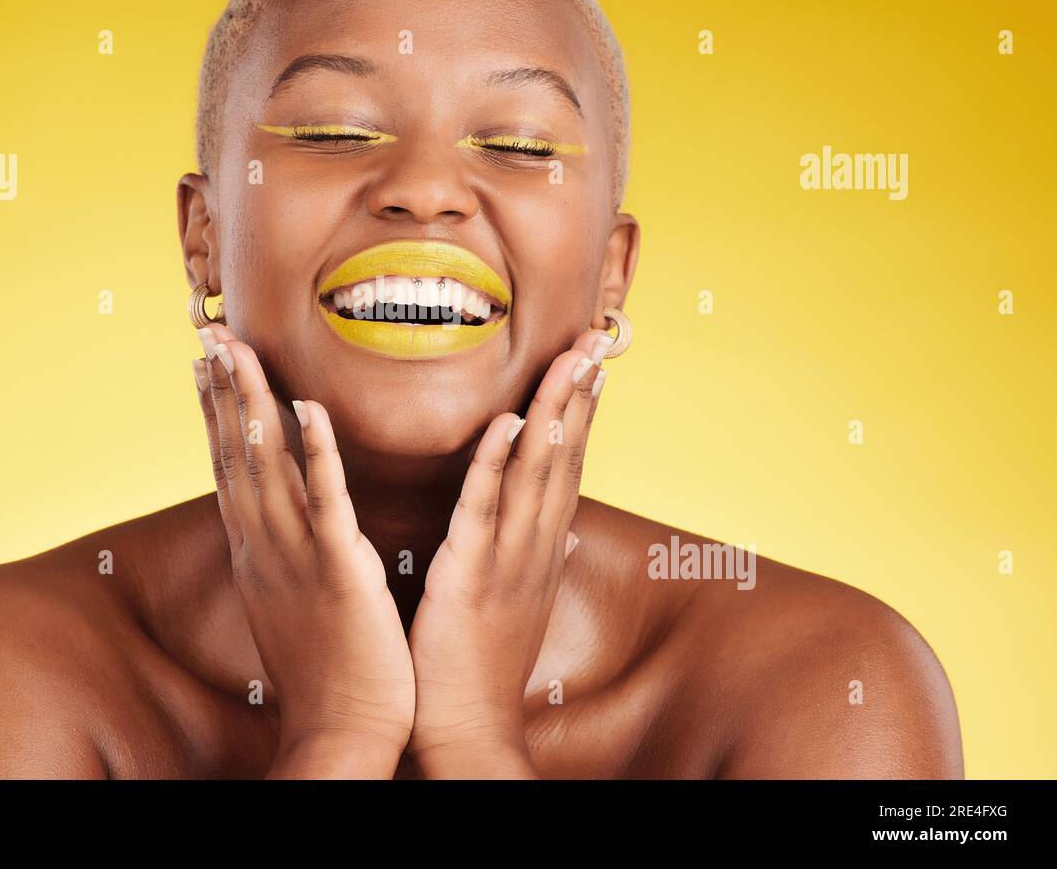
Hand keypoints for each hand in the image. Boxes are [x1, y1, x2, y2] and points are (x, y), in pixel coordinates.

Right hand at [193, 323, 414, 777]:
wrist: (340, 731)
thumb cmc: (325, 669)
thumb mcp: (289, 602)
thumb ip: (281, 554)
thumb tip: (275, 523)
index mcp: (255, 553)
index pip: (228, 468)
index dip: (214, 413)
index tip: (204, 364)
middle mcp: (263, 546)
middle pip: (234, 455)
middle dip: (219, 391)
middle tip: (208, 334)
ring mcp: (296, 555)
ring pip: (267, 465)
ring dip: (249, 403)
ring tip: (236, 349)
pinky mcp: (338, 568)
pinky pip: (325, 501)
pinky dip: (314, 452)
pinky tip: (306, 407)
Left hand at [405, 329, 610, 777]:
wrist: (468, 728)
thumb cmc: (482, 662)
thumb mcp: (517, 602)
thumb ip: (535, 556)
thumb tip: (560, 532)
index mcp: (542, 549)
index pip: (569, 467)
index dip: (583, 413)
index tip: (595, 365)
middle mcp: (535, 547)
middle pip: (565, 457)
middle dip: (581, 394)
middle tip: (598, 337)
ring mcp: (507, 559)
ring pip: (536, 472)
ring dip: (556, 412)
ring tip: (573, 358)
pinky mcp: (469, 574)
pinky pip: (485, 509)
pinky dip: (498, 463)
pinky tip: (511, 422)